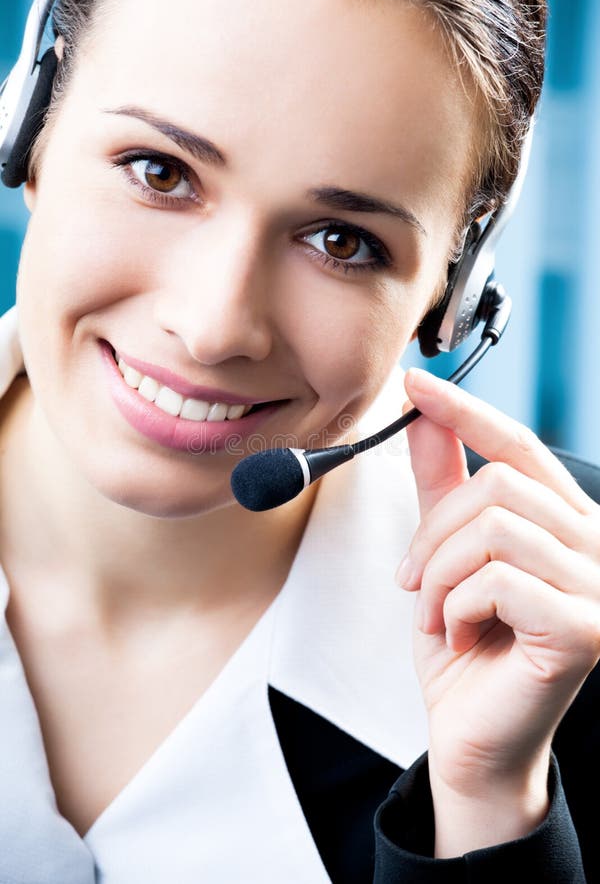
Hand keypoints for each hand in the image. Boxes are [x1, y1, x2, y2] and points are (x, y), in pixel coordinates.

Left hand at [396, 367, 599, 854]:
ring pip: (493, 529)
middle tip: (412, 580)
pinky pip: (497, 580)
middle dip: (434, 532)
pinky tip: (458, 635)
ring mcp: (598, 587)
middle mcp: (596, 545)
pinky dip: (454, 606)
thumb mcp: (444, 555)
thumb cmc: (464, 647)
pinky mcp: (584, 628)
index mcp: (565, 524)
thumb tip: (422, 418)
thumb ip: (440, 487)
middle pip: (498, 486)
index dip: (466, 411)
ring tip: (434, 612)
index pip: (519, 448)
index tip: (415, 382)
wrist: (472, 736)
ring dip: (440, 574)